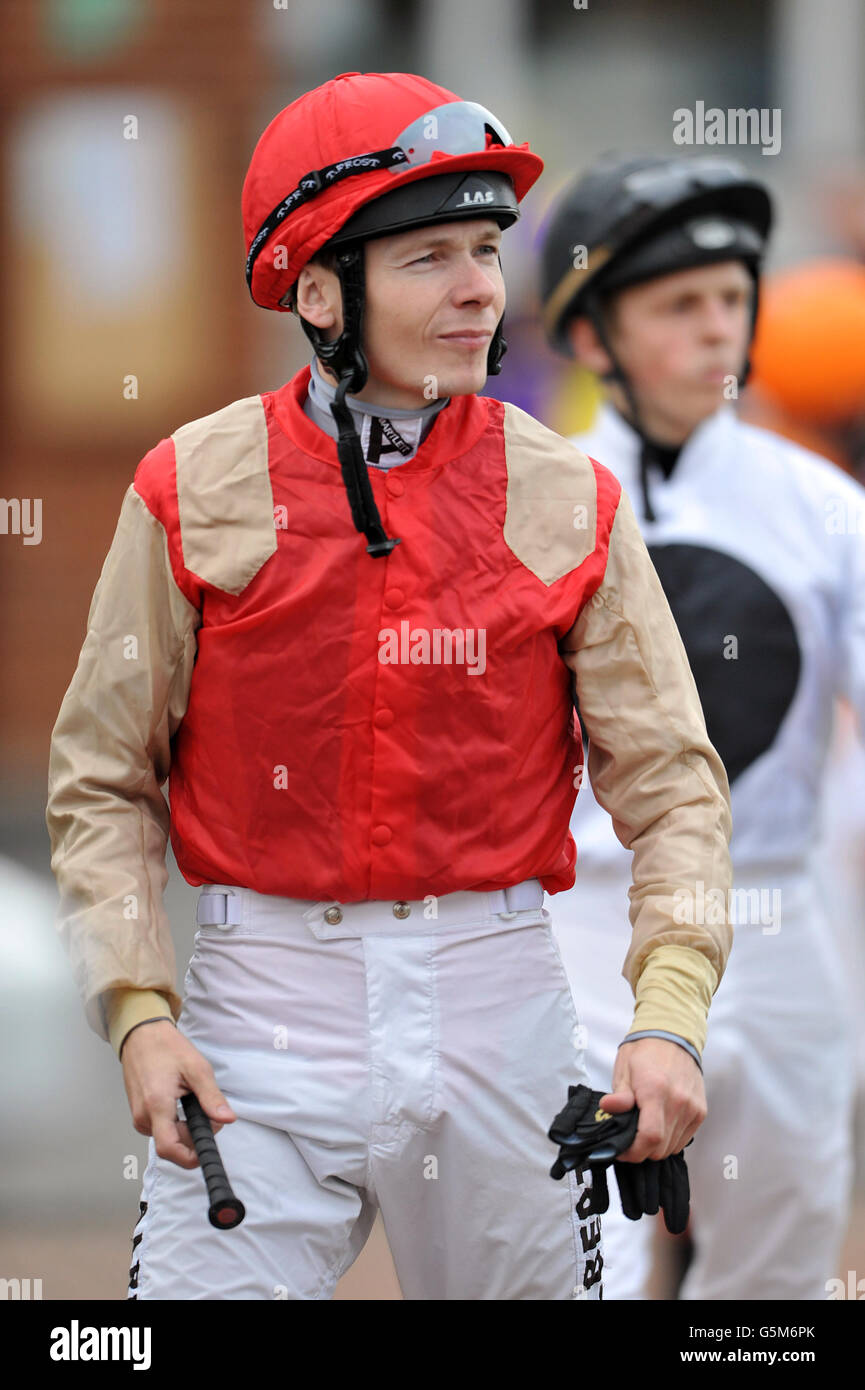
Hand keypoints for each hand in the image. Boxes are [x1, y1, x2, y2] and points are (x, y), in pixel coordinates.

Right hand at [121, 1021, 236, 1170]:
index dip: (190, 1157)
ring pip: (167, 1137)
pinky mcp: (139, 1113)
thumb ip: (211, 1098)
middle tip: (207, 1111)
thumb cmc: (165, 1047)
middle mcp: (143, 1116)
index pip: (169, 1149)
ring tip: (192, 1099)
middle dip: (194, 1136)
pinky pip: (160, 1128)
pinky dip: (175, 1122)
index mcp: (157, 1105)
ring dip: (185, 1127)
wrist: (142, 1035)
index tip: (206, 1151)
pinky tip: (180, 1101)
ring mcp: (139, 1116)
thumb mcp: (197, 1068)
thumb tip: (226, 1119)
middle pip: (172, 1145)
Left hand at [598, 1036, 705, 1162]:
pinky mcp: (700, 1111)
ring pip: (672, 1147)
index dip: (633, 1152)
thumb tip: (608, 1108)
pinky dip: (670, 1140)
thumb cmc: (645, 1051)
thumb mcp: (624, 1069)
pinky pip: (684, 1139)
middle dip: (641, 1150)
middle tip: (629, 1140)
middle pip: (660, 1148)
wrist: (674, 1035)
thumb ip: (619, 1094)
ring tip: (644, 1130)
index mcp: (656, 1091)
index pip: (649, 1137)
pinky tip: (659, 1125)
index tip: (621, 1151)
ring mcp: (692, 1108)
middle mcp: (678, 1102)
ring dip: (656, 1147)